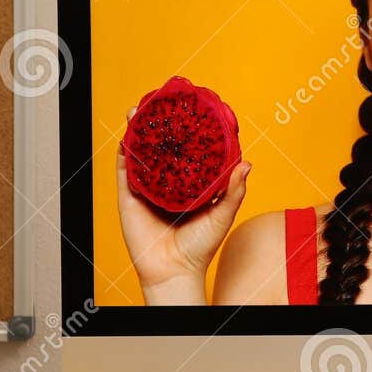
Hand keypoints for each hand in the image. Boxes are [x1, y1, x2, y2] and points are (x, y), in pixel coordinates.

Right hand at [116, 108, 249, 304]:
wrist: (174, 271)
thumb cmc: (200, 247)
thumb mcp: (222, 215)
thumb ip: (232, 190)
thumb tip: (246, 163)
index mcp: (191, 183)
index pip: (191, 150)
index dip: (193, 129)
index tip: (197, 108)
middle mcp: (169, 181)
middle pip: (164, 145)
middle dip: (161, 122)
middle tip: (164, 100)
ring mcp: (148, 186)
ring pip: (142, 152)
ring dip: (139, 130)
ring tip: (139, 109)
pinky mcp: (129, 196)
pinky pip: (125, 169)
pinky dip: (124, 151)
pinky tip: (126, 134)